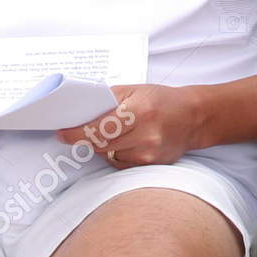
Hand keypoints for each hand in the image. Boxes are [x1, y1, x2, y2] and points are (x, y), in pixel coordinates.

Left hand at [56, 84, 206, 168]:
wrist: (194, 117)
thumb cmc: (162, 100)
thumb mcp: (134, 90)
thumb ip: (106, 100)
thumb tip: (77, 112)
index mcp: (139, 111)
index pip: (98, 128)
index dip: (76, 133)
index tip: (61, 133)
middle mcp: (145, 135)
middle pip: (100, 144)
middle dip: (87, 137)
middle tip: (78, 131)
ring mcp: (149, 154)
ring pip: (108, 155)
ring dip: (104, 146)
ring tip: (115, 132)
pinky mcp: (151, 165)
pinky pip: (120, 163)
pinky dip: (117, 153)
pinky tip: (128, 142)